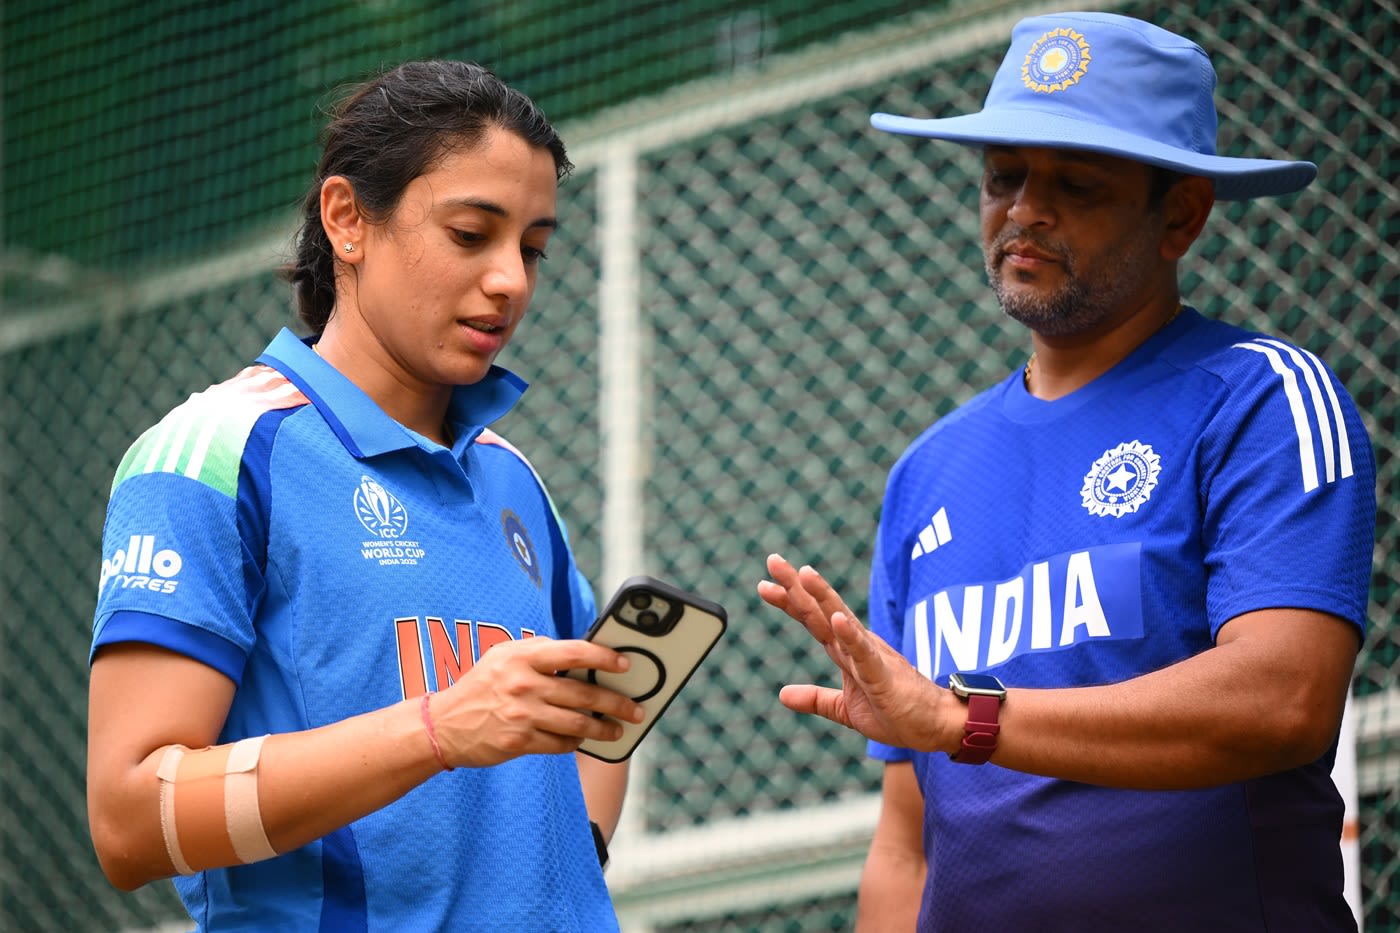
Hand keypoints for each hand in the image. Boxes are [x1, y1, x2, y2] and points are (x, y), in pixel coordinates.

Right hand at [432, 637, 643, 767]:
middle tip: (636, 709)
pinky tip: (583, 740)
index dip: (603, 657)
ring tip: (617, 730)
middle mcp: (523, 683)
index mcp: (522, 656)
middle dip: (616, 703)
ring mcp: (522, 714)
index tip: (624, 664)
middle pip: (583, 693)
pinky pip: (561, 744)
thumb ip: (539, 653)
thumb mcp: (503, 656)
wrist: (443, 725)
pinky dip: (576, 743)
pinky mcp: (520, 742)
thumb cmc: (481, 686)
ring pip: (578, 723)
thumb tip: (582, 655)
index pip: (573, 652)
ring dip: (604, 729)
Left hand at [759, 554, 951, 753]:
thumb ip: (817, 698)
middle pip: (822, 611)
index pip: (813, 620)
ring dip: (824, 597)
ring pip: (842, 622)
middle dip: (797, 586)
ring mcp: (871, 657)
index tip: (763, 584)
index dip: (790, 601)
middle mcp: (857, 645)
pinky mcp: (884, 675)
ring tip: (805, 574)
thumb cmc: (896, 713)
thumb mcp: (846, 709)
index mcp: (846, 651)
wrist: (933, 728)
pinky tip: (837, 618)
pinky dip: (851, 635)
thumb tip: (782, 694)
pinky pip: (865, 653)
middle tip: (773, 560)